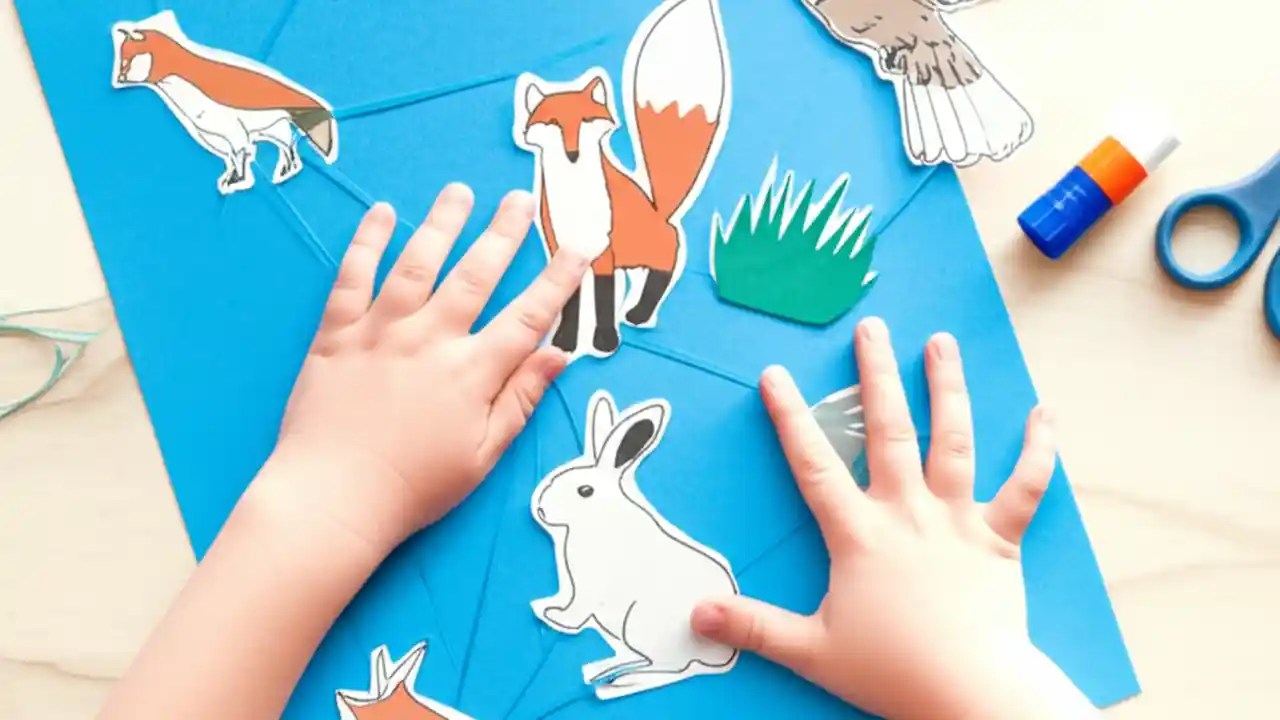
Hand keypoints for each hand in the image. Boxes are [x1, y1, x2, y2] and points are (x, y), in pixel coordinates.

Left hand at [257, 184, 586, 553]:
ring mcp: (380, 332)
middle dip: (503, 233)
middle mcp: (429, 341)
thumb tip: (560, 354)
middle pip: (475, 275)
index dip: (558, 280)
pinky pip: (352, 277)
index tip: (580, 248)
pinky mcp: (335, 335)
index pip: (527, 317)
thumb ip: (520, 399)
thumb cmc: (413, 488)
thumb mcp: (482, 455)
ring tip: (460, 191)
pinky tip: (382, 214)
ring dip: (442, 224)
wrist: (331, 499)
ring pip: (417, 263)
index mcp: (470, 373)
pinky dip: (367, 242)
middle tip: (521, 199)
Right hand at [692, 318, 1096, 719]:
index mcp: (859, 534)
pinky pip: (1025, 487)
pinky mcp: (999, 538)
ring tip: (941, 343)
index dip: (790, 416)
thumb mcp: (810, 649)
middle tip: (872, 328)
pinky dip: (1037, 450)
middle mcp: (908, 512)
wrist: (971, 691)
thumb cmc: (892, 670)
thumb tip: (696, 614)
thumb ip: (753, 625)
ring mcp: (958, 520)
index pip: (814, 464)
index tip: (776, 374)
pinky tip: (1041, 414)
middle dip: (876, 375)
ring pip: (953, 441)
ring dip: (948, 388)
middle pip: (889, 430)